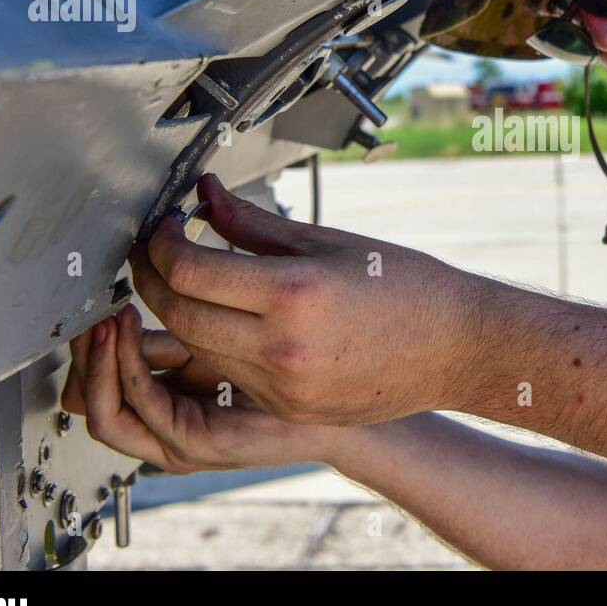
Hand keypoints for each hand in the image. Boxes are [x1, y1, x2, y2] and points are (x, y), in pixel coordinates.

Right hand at [61, 304, 338, 472]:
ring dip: (95, 363)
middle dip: (83, 351)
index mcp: (177, 394)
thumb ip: (190, 307)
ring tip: (103, 318)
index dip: (95, 337)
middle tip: (88, 306)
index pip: (107, 374)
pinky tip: (128, 333)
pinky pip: (144, 413)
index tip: (101, 294)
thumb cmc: (310, 349)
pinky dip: (126, 375)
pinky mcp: (199, 443)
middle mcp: (172, 422)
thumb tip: (155, 258)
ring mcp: (182, 438)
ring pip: (107, 412)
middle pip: (94, 395)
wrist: (357, 381)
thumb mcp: (241, 319)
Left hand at [127, 173, 482, 426]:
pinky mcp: (286, 408)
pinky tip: (222, 317)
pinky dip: (212, 343)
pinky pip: (227, 374)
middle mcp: (282, 348)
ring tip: (183, 281)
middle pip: (177, 314)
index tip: (164, 227)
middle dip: (149, 278)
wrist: (457, 349)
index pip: (188, 271)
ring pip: (195, 348)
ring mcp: (282, 386)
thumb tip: (204, 197)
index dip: (161, 244)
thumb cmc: (406, 286)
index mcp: (294, 294)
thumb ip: (256, 223)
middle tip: (154, 250)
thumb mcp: (330, 242)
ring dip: (174, 314)